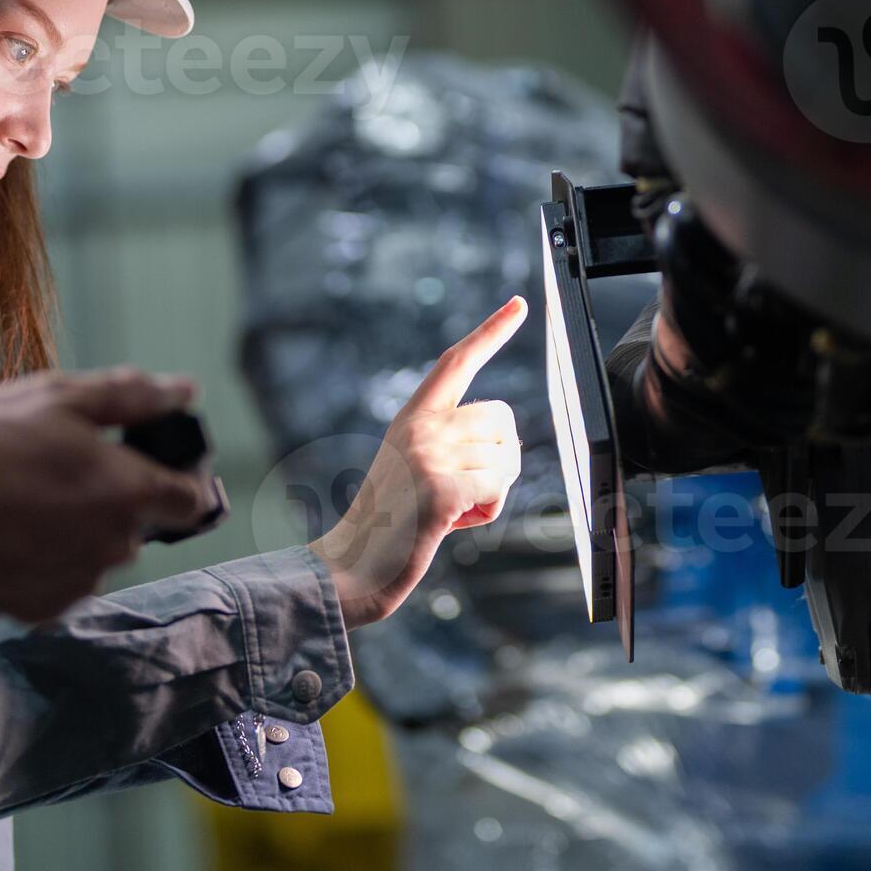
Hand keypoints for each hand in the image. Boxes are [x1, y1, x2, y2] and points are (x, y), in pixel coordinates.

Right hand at [0, 368, 213, 620]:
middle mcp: (114, 547)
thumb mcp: (57, 396)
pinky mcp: (40, 610)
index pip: (191, 499)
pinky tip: (6, 534)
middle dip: (109, 498)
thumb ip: (131, 395)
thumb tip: (185, 390)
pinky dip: (44, 561)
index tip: (148, 461)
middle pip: (135, 523)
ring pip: (96, 553)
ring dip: (75, 531)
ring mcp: (78, 584)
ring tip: (20, 500)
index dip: (178, 477)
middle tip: (54, 468)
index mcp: (128, 493)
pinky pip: (60, 582)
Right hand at [311, 296, 527, 628]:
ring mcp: (429, 456)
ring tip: (447, 509)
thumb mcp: (415, 468)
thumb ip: (449, 443)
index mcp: (411, 417)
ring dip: (491, 492)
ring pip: (505, 460)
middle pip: (502, 421)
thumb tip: (506, 445)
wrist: (352, 567)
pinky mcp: (441, 489)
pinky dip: (486, 512)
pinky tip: (450, 524)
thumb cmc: (389, 524)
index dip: (491, 330)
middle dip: (498, 460)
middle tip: (460, 490)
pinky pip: (498, 488)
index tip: (519, 303)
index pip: (457, 361)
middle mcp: (420, 427)